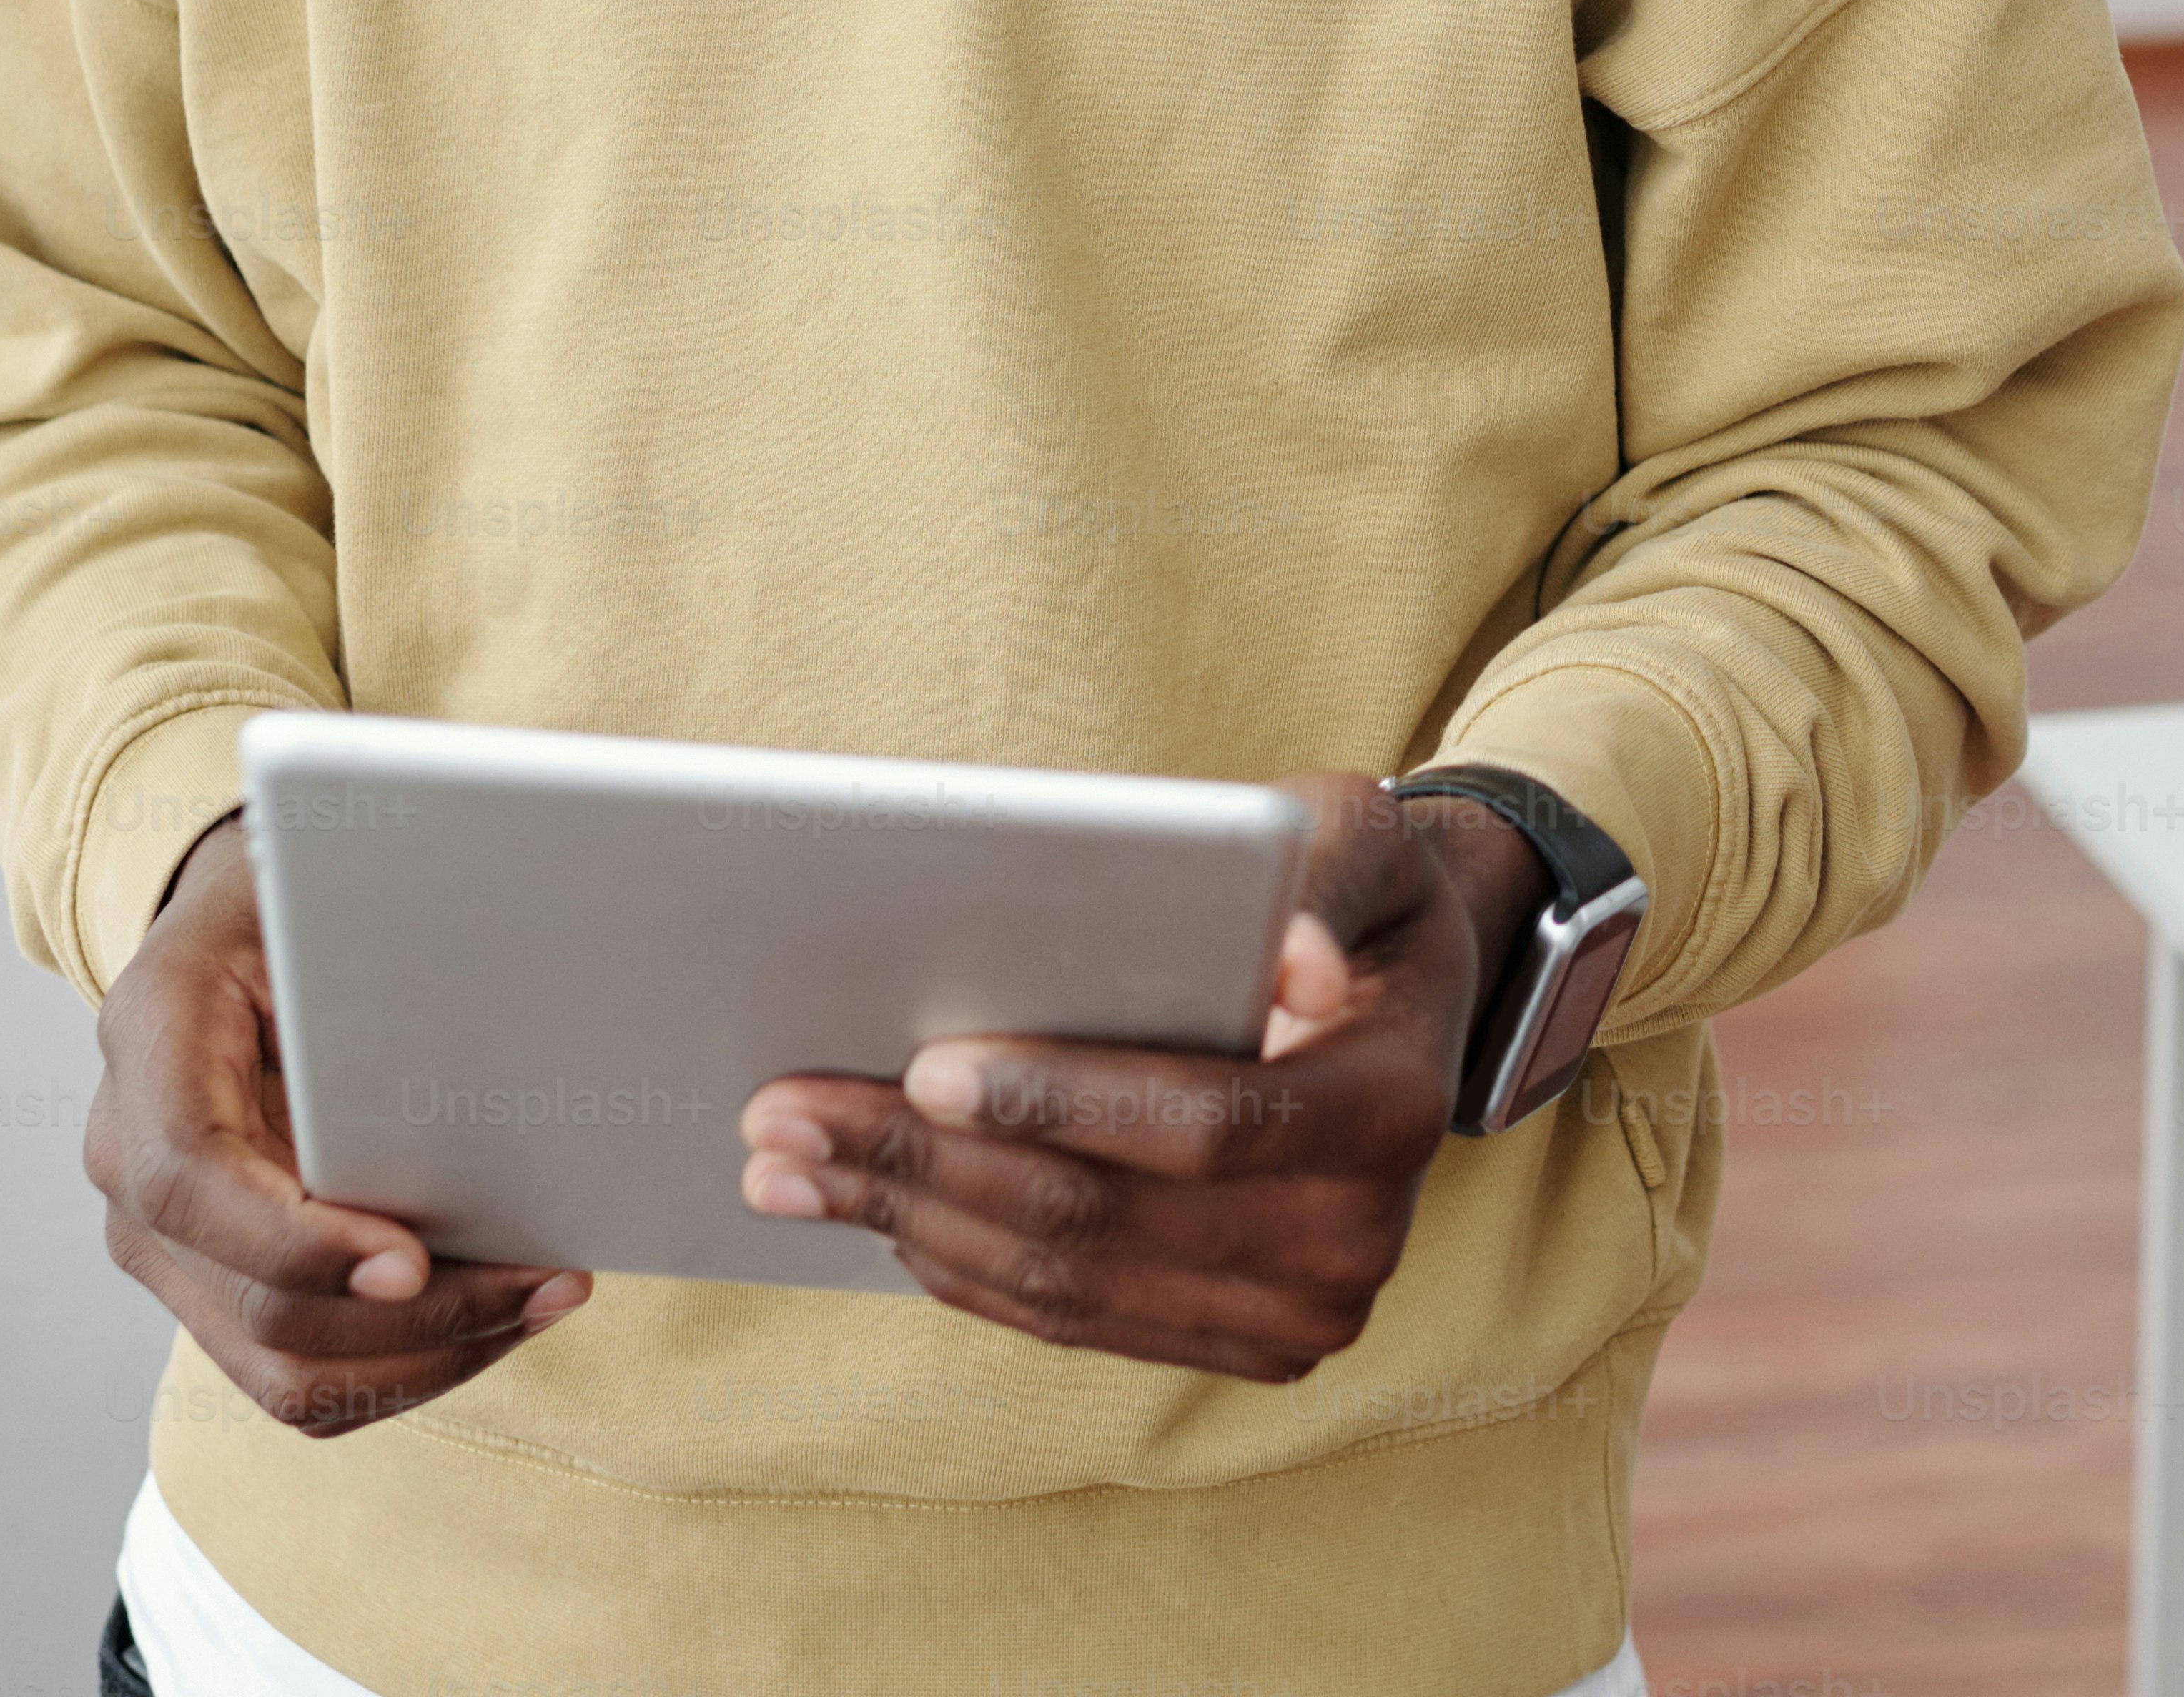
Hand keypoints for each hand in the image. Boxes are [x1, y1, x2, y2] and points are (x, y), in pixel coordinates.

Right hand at [84, 811, 590, 1435]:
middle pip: (254, 1301)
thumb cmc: (295, 897)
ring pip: (280, 1369)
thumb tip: (492, 993)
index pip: (190, 1179)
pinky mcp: (211, 1287)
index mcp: (149, 1037)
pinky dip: (404, 1369)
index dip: (298, 1241)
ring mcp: (162, 1239)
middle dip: (416, 1317)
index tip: (412, 1263)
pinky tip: (494, 1319)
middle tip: (549, 1281)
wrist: (239, 933)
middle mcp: (126, 1156)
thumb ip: (364, 950)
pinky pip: (299, 1376)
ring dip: (426, 1358)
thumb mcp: (318, 885)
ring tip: (544, 1299)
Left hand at [740, 775, 1527, 1381]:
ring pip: (1067, 1286)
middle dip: (925, 1164)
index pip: (1207, 1126)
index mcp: (1393, 1110)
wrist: (1403, 1010)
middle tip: (780, 1114)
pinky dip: (961, 1264)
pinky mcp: (1241, 1347)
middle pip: (1102, 1220)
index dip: (1059, 1100)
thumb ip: (1325, 876)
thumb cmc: (1353, 898)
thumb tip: (1299, 965)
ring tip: (786, 1164)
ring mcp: (1300, 1317)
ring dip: (910, 1223)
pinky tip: (871, 1209)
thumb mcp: (1358, 837)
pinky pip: (1074, 1320)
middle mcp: (1356, 1242)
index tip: (923, 1063)